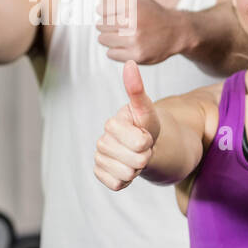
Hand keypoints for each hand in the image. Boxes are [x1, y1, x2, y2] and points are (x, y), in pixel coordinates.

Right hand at [94, 60, 160, 190]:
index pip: (141, 142)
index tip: (146, 134)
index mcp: (112, 124)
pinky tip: (127, 168)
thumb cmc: (146, 127)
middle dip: (145, 156)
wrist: (143, 146)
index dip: (149, 141)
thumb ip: (138, 90)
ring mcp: (99, 158)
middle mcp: (101, 141)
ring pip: (127, 175)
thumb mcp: (147, 111)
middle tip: (143, 148)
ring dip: (137, 169)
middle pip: (136, 161)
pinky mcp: (99, 174)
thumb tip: (130, 63)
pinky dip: (127, 180)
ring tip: (136, 157)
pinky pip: (117, 185)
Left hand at [96, 0, 187, 65]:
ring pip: (104, 40)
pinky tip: (131, 46)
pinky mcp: (137, 55)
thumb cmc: (152, 10)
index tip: (123, 14)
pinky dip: (118, 52)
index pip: (100, 10)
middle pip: (101, 26)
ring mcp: (135, 39)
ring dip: (112, 40)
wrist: (177, 32)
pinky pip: (111, 54)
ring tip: (129, 36)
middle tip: (127, 27)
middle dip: (111, 27)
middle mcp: (133, 21)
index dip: (109, 13)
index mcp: (130, 4)